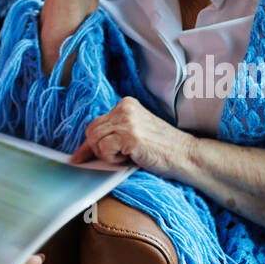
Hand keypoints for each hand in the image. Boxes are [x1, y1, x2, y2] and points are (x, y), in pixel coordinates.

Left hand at [68, 96, 189, 177]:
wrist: (185, 156)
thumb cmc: (161, 150)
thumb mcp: (134, 134)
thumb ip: (113, 134)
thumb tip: (83, 150)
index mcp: (126, 104)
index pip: (95, 123)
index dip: (89, 143)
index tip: (79, 157)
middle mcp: (125, 108)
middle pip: (91, 131)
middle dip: (97, 149)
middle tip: (116, 158)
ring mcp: (127, 120)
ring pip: (95, 140)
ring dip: (107, 155)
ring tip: (128, 156)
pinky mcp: (129, 135)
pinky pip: (104, 149)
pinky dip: (113, 159)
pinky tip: (130, 157)